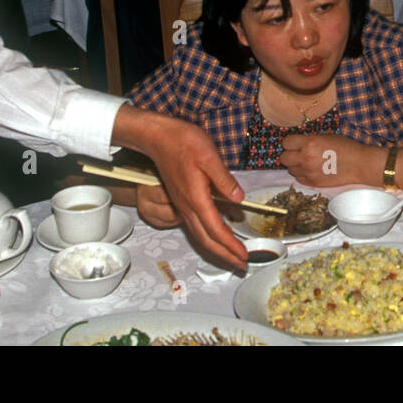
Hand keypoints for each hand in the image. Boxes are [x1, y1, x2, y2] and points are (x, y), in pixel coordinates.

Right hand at [117, 108, 247, 268]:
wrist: (158, 138)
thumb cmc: (183, 142)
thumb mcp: (209, 155)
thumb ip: (224, 179)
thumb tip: (238, 199)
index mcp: (196, 198)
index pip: (216, 229)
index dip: (231, 245)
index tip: (244, 256)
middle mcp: (187, 206)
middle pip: (206, 240)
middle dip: (224, 255)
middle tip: (241, 264)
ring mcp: (182, 205)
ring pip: (199, 235)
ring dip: (217, 249)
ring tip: (232, 256)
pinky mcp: (181, 200)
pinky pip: (195, 226)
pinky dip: (209, 237)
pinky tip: (217, 235)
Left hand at [280, 133, 374, 186]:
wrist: (359, 164)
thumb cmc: (345, 147)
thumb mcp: (326, 137)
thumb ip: (309, 140)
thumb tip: (297, 143)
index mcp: (309, 143)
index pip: (286, 142)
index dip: (289, 143)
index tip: (294, 143)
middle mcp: (306, 158)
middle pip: (283, 158)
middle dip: (289, 154)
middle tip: (297, 153)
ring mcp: (308, 172)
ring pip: (290, 169)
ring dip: (296, 165)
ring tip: (307, 162)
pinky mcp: (313, 183)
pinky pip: (298, 179)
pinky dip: (302, 175)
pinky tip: (312, 170)